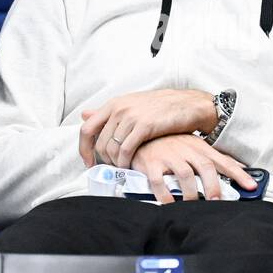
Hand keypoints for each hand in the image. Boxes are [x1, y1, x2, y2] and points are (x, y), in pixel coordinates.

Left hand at [79, 88, 216, 167]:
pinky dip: (125, 162)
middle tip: (112, 169)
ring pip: (111, 149)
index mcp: (114, 104)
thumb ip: (108, 112)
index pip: (87, 129)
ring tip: (123, 168)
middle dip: (103, 161)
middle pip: (99, 143)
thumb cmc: (160, 107)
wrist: (188, 104)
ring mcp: (131, 117)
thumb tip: (84, 114)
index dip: (84, 149)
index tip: (88, 162)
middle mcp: (119, 109)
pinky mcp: (144, 126)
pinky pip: (125, 150)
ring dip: (115, 163)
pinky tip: (130, 166)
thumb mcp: (131, 104)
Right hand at [129, 133, 255, 202]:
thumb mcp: (194, 147)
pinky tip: (170, 205)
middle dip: (213, 185)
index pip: (223, 160)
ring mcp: (168, 155)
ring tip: (193, 205)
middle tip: (217, 201)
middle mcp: (186, 149)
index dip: (238, 173)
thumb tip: (240, 169)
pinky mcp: (151, 163)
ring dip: (191, 193)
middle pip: (205, 166)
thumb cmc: (169, 144)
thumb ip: (213, 160)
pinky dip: (165, 196)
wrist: (139, 136)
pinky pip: (159, 182)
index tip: (252, 186)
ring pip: (185, 175)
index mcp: (199, 147)